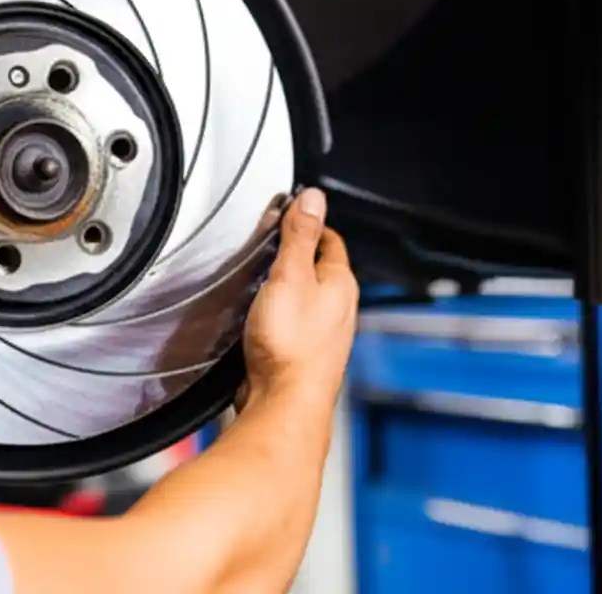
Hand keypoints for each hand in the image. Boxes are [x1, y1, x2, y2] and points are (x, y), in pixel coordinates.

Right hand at [240, 188, 357, 406]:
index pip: (330, 241)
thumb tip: (313, 199)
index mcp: (340, 284)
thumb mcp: (290, 276)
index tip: (291, 215)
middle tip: (271, 246)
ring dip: (287, 288)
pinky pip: (293, 326)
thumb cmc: (290, 344)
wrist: (283, 402)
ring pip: (307, 300)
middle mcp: (338, 310)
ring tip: (263, 279)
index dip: (310, 225)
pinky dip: (279, 315)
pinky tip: (262, 319)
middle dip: (297, 256)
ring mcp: (322, 336)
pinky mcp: (302, 357)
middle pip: (320, 271)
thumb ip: (299, 237)